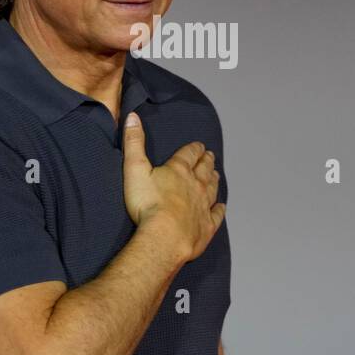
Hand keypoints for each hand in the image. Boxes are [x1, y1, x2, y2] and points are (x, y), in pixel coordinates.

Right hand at [121, 112, 225, 262]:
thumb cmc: (147, 205)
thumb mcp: (135, 169)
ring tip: (216, 174)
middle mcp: (196, 185)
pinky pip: (216, 215)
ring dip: (214, 180)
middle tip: (210, 155)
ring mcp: (204, 206)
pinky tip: (222, 207)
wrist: (164, 237)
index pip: (189, 154)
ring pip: (213, 189)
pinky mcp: (206, 226)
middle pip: (204, 169)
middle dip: (207, 161)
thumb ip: (134, 142)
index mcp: (179, 170)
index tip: (199, 145)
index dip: (194, 148)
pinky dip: (220, 210)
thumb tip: (132, 117)